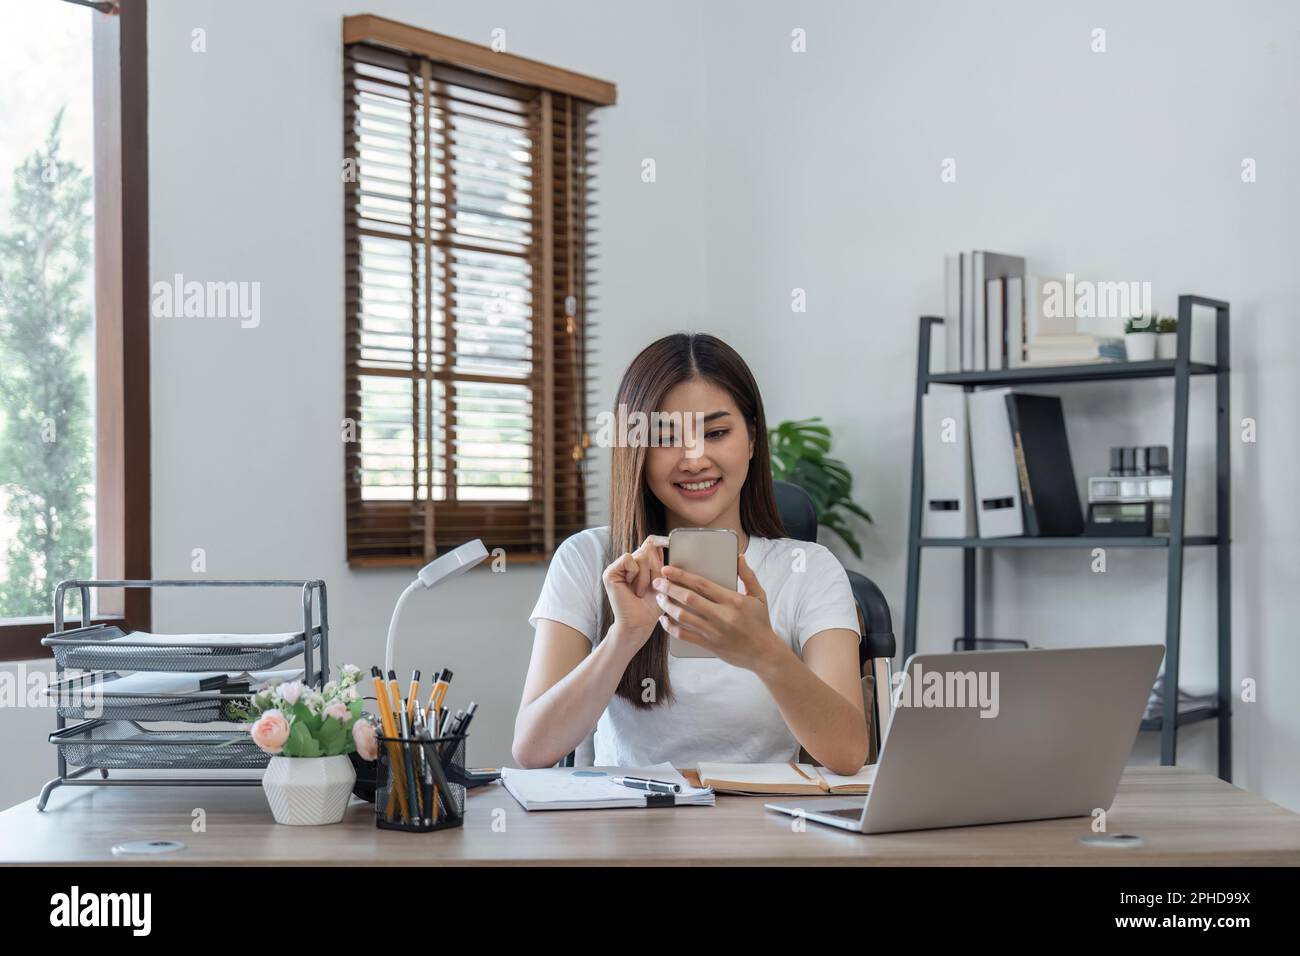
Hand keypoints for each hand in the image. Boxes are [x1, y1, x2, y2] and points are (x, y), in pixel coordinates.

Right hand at [601, 535, 669, 644]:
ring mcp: (618, 567)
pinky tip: (631, 587)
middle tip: (652, 587)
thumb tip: (663, 543)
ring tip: (641, 591)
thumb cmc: (653, 606)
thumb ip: (662, 563)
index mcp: (642, 564)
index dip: (661, 540)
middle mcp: (629, 563)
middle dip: (656, 569)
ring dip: (647, 576)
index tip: (671, 540)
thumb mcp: (663, 582)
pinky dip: (635, 574)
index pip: (651, 543)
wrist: (640, 623)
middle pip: (648, 549)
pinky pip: (629, 560)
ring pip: (642, 556)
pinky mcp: (610, 572)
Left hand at [652, 554, 786, 671]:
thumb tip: (739, 557)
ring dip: (667, 606)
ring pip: (683, 617)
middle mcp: (722, 615)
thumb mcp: (759, 596)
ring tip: (659, 597)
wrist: (764, 653)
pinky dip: (671, 627)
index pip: (702, 584)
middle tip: (657, 582)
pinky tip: (664, 620)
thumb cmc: (760, 622)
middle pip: (689, 599)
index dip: (682, 576)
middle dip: (669, 588)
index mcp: (732, 600)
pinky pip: (684, 635)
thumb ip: (748, 576)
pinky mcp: (709, 645)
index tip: (668, 570)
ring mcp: (714, 631)